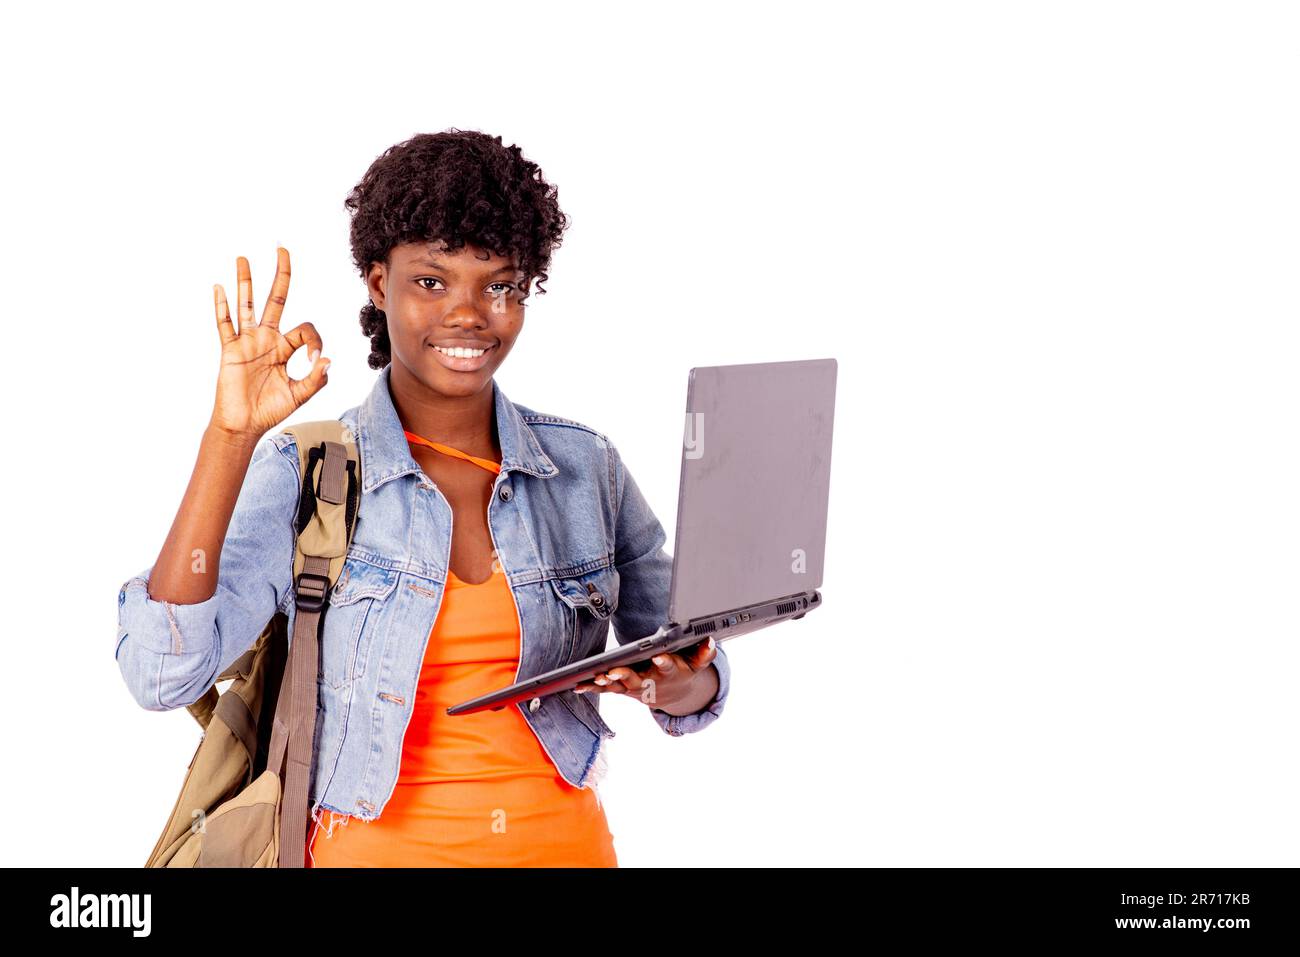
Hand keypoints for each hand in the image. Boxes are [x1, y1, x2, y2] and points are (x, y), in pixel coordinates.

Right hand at [209, 247, 329, 439]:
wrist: (245, 424)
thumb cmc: (271, 409)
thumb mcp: (300, 395)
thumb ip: (316, 379)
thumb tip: (328, 360)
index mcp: (286, 347)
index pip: (305, 329)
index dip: (315, 342)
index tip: (315, 362)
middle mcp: (267, 338)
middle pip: (276, 299)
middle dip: (280, 275)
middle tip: (282, 249)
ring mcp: (247, 341)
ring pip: (246, 305)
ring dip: (245, 282)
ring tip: (243, 259)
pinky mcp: (230, 350)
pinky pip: (225, 325)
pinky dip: (221, 307)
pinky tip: (219, 288)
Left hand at [575, 637, 717, 710]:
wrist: (674, 694)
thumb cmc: (684, 671)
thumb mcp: (697, 664)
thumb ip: (704, 654)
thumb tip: (710, 640)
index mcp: (669, 673)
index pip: (668, 667)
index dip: (664, 662)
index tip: (658, 656)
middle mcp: (651, 683)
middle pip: (637, 680)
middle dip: (625, 676)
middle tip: (612, 671)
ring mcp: (635, 689)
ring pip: (618, 686)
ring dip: (605, 683)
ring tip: (593, 678)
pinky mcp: (623, 690)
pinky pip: (607, 689)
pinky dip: (593, 687)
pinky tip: (578, 685)